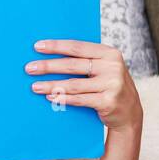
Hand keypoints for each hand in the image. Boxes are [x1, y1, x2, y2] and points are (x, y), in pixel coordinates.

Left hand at [26, 39, 142, 133]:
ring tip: (35, 86)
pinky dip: (63, 98)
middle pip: (73, 65)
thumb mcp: (104, 68)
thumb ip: (86, 60)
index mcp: (109, 53)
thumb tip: (51, 53)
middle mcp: (112, 67)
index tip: (37, 47)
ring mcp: (112, 84)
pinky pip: (80, 99)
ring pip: (74, 84)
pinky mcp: (108, 102)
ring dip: (51, 85)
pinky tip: (50, 98)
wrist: (129, 113)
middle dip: (48, 66)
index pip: (77, 47)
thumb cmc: (108, 86)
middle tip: (29, 68)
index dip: (56, 46)